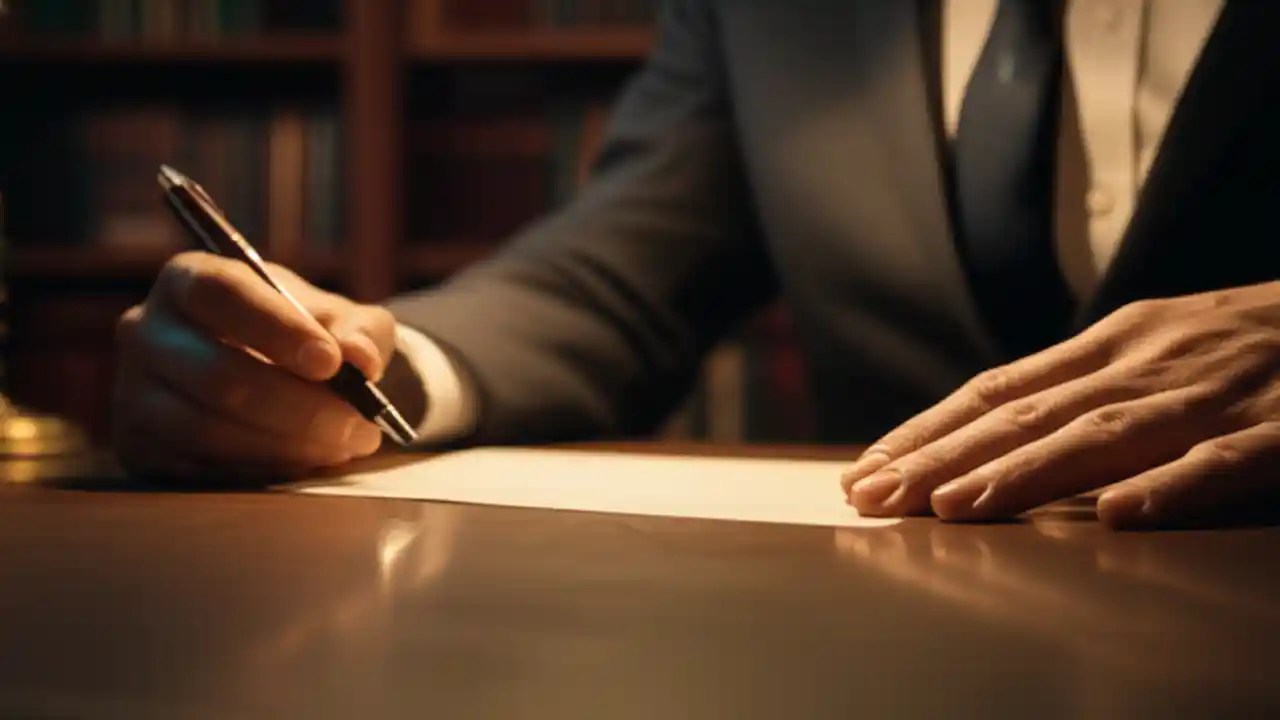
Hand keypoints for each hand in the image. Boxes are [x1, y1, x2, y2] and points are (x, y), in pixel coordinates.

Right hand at [114, 252, 396, 478]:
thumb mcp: (341, 321)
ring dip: (287, 444)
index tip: (331, 362)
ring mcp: (133, 393)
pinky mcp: (139, 447)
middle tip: (358, 423)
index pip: (220, 293)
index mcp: (190, 279)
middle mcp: (145, 331)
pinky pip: (201, 468)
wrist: (275, 378)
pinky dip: (265, 468)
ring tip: (345, 444)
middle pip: (215, 373)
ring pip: (207, 429)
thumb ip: (359, 331)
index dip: (276, 329)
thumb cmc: (305, 338)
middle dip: (297, 406)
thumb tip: (361, 359)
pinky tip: (307, 461)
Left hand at [842, 281, 1279, 528]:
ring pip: (1104, 435)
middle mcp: (1144, 363)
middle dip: (943, 456)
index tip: (866, 468)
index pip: (996, 390)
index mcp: (1111, 345)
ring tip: (955, 505)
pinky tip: (1122, 515)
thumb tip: (990, 428)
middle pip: (1026, 414)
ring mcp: (1211, 394)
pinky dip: (1172, 485)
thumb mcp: (1151, 345)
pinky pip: (1223, 460)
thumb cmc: (1245, 338)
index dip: (927, 430)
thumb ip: (1079, 385)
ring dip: (1026, 472)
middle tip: (874, 495)